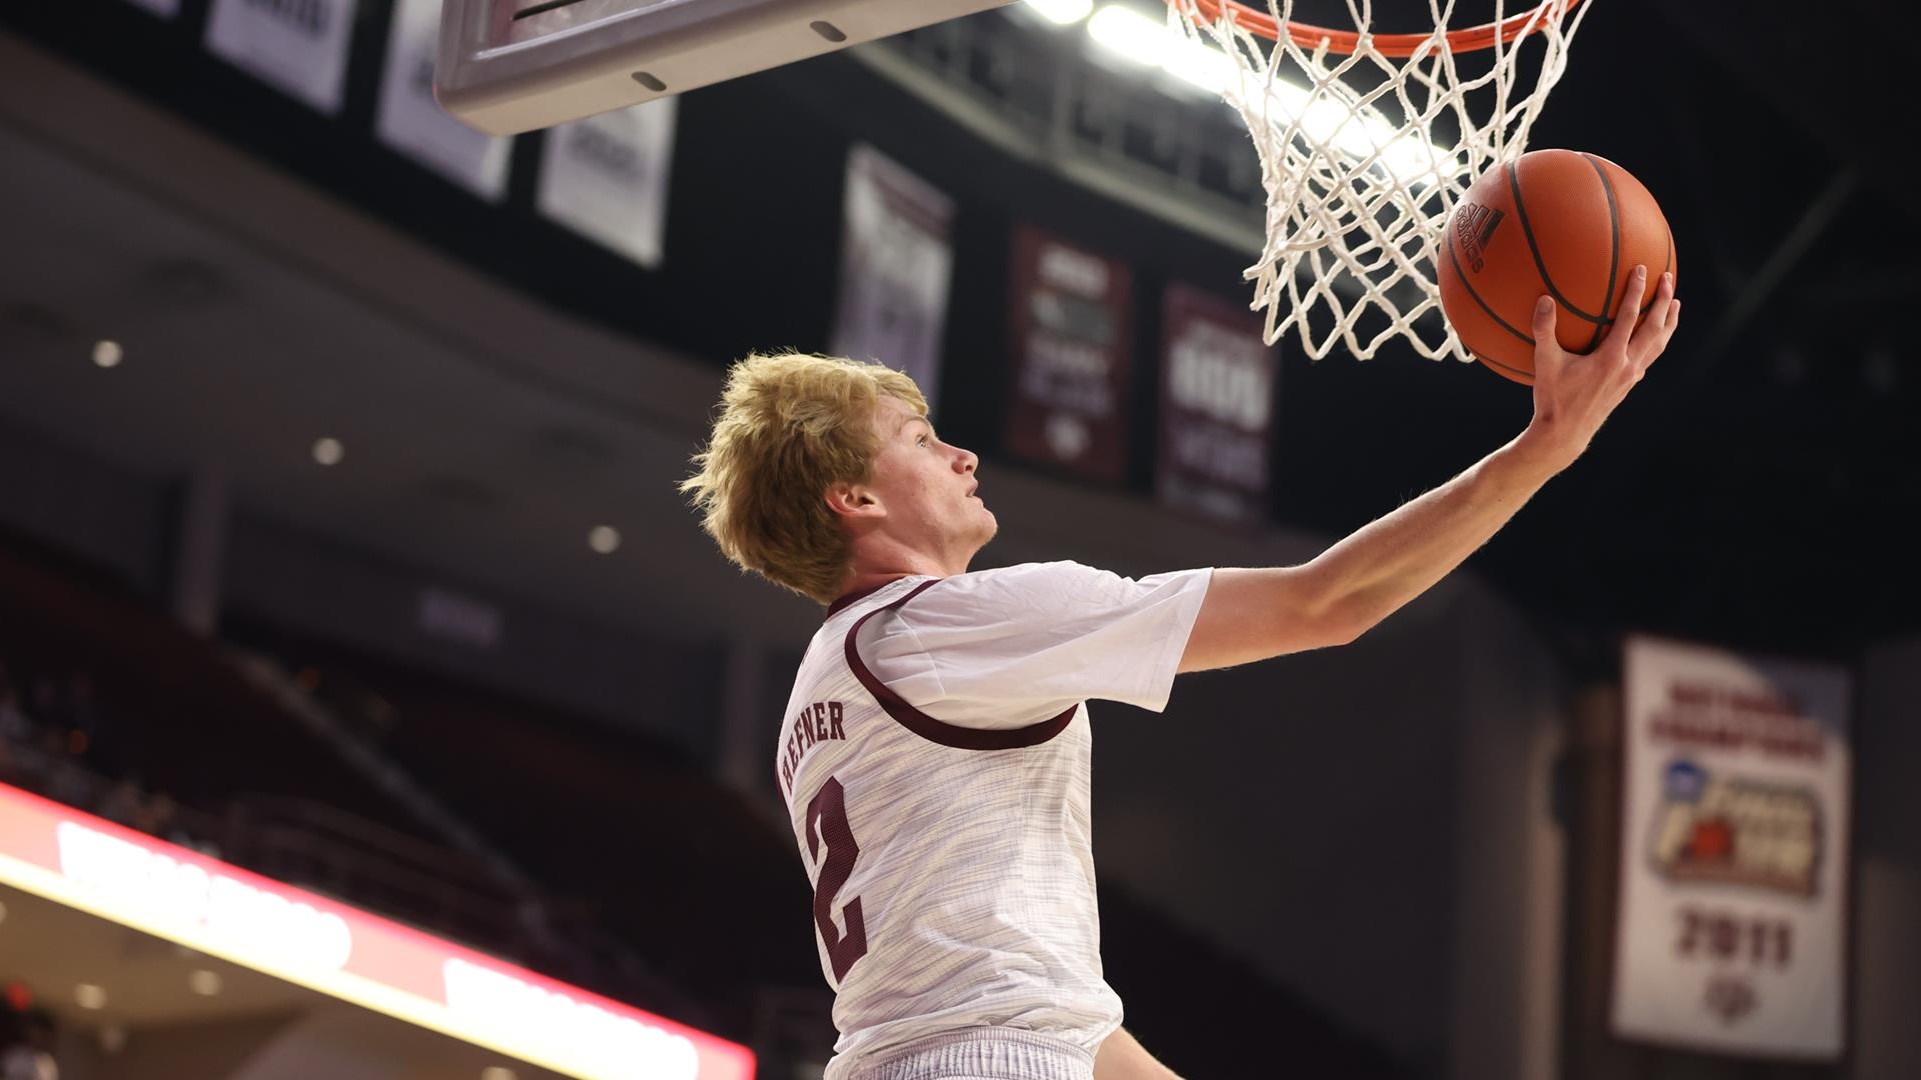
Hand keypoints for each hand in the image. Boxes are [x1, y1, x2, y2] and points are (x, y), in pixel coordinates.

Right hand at [1521, 265, 1680, 470]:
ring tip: (1675, 304)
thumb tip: (1544, 300)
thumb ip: (1544, 330)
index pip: (1629, 317)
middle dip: (1663, 302)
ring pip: (1658, 345)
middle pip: (1655, 329)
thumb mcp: (1544, 363)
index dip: (1636, 291)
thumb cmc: (1552, 399)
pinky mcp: (1627, 386)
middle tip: (1668, 279)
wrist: (1564, 435)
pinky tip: (1652, 338)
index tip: (1642, 270)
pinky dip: (1656, 342)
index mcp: (1611, 358)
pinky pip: (1649, 358)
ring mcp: (1630, 377)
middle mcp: (1627, 366)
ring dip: (1669, 322)